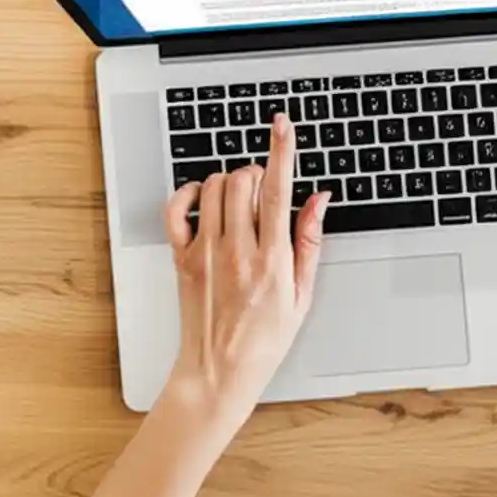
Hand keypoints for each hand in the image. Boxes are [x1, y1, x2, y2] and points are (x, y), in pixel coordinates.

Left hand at [161, 114, 330, 429]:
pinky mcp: (181, 259)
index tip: (283, 124)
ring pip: (214, 188)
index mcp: (272, 260)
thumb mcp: (302, 294)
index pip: (277, 190)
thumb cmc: (265, 339)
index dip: (282, 150)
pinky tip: (203, 198)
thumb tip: (319, 200)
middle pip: (242, 181)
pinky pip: (177, 210)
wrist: (219, 372)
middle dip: (257, 171)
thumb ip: (310, 242)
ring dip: (229, 181)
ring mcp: (205, 253)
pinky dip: (189, 193)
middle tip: (265, 186)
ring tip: (240, 200)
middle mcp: (237, 251)